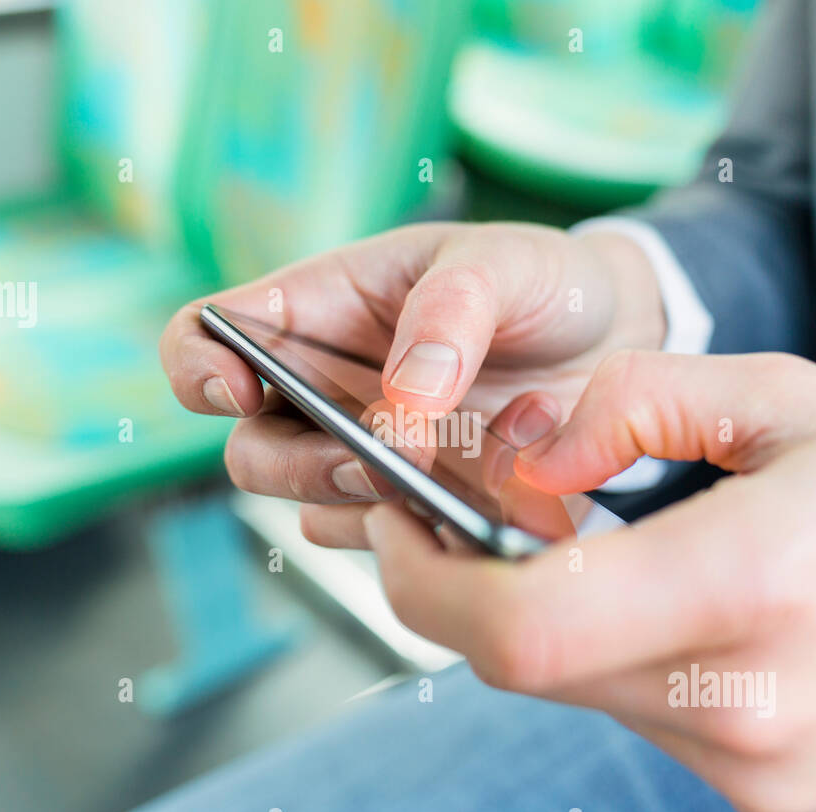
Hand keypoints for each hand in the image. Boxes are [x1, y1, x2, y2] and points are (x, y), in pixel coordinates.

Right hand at [159, 222, 664, 546]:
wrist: (617, 334)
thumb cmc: (539, 281)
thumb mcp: (502, 264)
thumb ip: (448, 317)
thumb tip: (398, 412)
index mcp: (319, 310)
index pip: (204, 337)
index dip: (197, 367)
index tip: (240, 388)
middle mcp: (325, 390)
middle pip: (252, 453)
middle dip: (303, 466)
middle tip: (377, 460)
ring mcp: (367, 456)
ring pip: (314, 509)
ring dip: (368, 504)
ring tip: (455, 469)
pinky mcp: (417, 506)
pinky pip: (386, 544)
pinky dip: (425, 535)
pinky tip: (486, 497)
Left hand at [362, 350, 815, 811]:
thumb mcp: (792, 400)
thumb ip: (638, 403)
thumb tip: (531, 454)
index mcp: (749, 583)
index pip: (519, 625)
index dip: (423, 580)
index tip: (397, 522)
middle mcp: (743, 701)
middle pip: (527, 661)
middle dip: (472, 588)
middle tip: (470, 521)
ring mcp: (751, 770)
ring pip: (582, 691)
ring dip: (562, 621)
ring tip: (620, 556)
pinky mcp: (764, 802)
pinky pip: (645, 723)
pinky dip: (631, 663)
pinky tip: (695, 615)